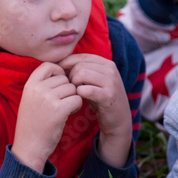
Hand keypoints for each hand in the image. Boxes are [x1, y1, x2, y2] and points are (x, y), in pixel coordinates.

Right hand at [12, 62, 82, 172]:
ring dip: (72, 98)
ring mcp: (48, 99)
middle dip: (67, 89)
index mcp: (30, 85)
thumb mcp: (30, 99)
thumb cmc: (32, 123)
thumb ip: (42, 85)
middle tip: (62, 102)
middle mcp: (38, 89)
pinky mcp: (59, 110)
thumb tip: (63, 71)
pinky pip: (77, 99)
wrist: (29, 146)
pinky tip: (69, 113)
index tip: (60, 83)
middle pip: (64, 78)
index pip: (49, 65)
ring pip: (72, 88)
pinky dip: (77, 106)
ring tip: (64, 109)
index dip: (59, 72)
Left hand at [59, 53, 131, 167]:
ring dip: (74, 85)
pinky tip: (79, 99)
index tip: (60, 75)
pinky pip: (86, 90)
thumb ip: (81, 71)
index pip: (81, 56)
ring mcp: (111, 82)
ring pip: (81, 75)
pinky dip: (79, 94)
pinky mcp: (108, 96)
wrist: (118, 120)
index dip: (67, 64)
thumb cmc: (101, 99)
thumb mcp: (93, 81)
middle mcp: (110, 70)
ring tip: (75, 93)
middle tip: (70, 89)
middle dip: (70, 77)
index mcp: (107, 63)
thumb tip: (59, 63)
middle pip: (79, 66)